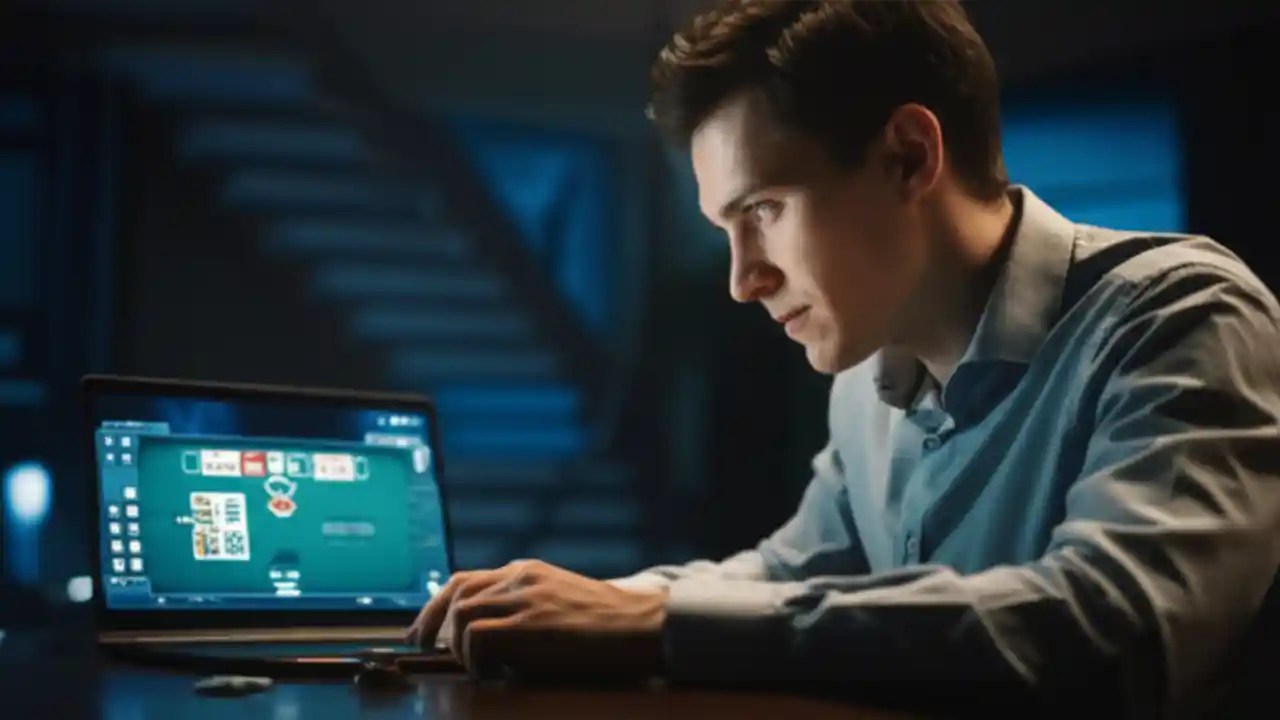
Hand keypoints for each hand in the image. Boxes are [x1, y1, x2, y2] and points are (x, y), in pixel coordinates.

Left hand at [405, 559, 667, 678]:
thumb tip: (486, 637)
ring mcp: (525, 598)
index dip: (436, 606)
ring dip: (460, 647)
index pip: (464, 580)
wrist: (643, 625)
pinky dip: (475, 659)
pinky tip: (494, 673)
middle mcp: (519, 578)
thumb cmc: (607, 626)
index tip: (424, 630)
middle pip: (454, 592)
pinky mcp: (530, 624)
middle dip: (430, 623)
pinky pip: (478, 638)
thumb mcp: (559, 603)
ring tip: (479, 668)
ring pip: (462, 616)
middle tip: (419, 649)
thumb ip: (525, 608)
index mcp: (526, 571)